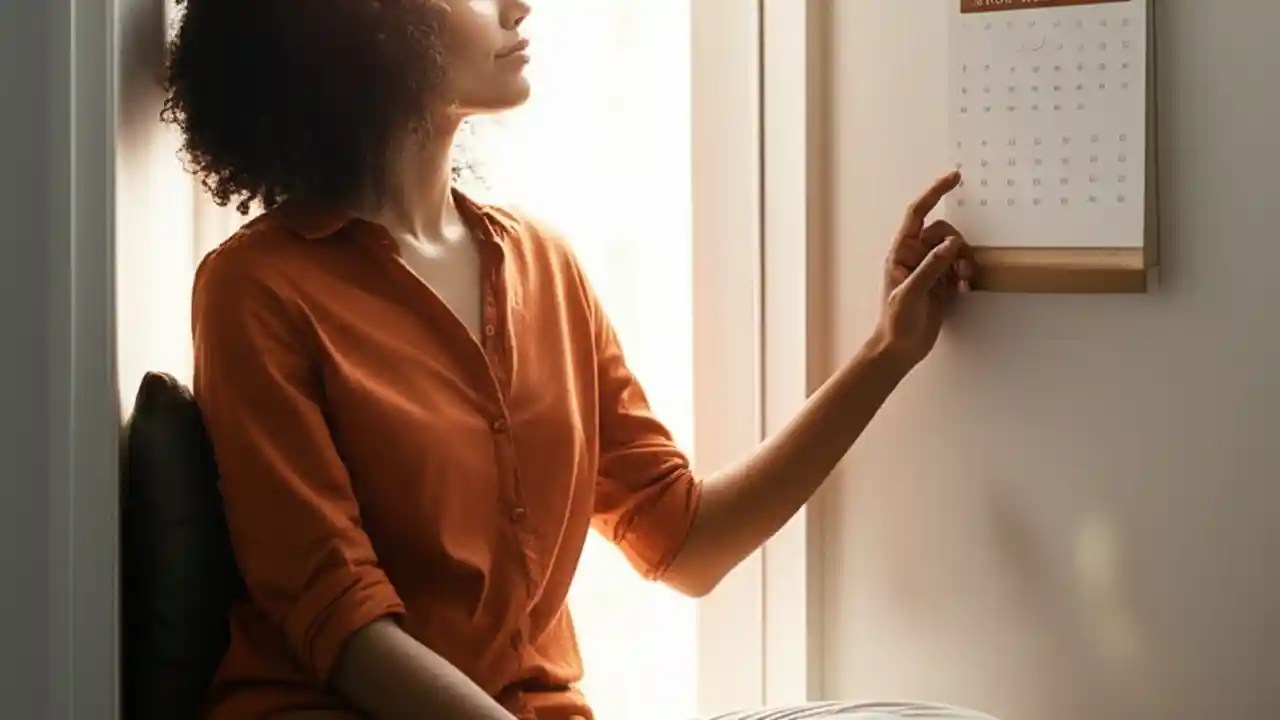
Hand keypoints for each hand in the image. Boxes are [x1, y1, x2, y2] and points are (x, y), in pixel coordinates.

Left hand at [873, 171, 973, 367]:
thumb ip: (931, 267)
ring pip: (955, 250)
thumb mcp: (910, 293)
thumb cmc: (896, 322)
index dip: (935, 193)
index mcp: (901, 252)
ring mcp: (930, 269)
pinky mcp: (942, 284)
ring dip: (964, 262)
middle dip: (957, 245)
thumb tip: (951, 244)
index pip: (918, 213)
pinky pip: (960, 268)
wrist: (900, 349)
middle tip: (962, 267)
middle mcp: (915, 256)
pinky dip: (966, 276)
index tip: (954, 177)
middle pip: (944, 233)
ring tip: (964, 281)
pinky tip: (964, 290)